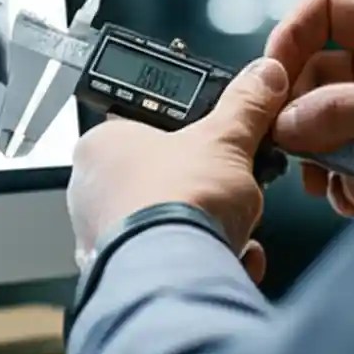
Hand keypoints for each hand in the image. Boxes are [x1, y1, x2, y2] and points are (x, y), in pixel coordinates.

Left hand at [67, 57, 289, 284]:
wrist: (173, 276)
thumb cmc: (176, 201)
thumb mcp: (225, 139)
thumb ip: (245, 106)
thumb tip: (262, 77)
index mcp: (100, 146)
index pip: (144, 129)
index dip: (187, 137)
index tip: (214, 143)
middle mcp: (92, 192)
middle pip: (162, 182)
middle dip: (205, 190)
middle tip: (228, 188)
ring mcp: (102, 236)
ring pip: (167, 225)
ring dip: (209, 228)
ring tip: (231, 227)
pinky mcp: (121, 276)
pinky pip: (170, 263)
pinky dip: (205, 260)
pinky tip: (230, 257)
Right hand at [264, 0, 353, 215]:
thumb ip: (336, 112)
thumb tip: (283, 125)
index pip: (324, 7)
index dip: (291, 33)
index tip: (271, 78)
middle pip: (313, 71)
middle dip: (299, 112)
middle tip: (290, 146)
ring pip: (322, 119)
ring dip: (316, 154)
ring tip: (327, 184)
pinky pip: (341, 154)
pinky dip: (338, 178)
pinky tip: (352, 197)